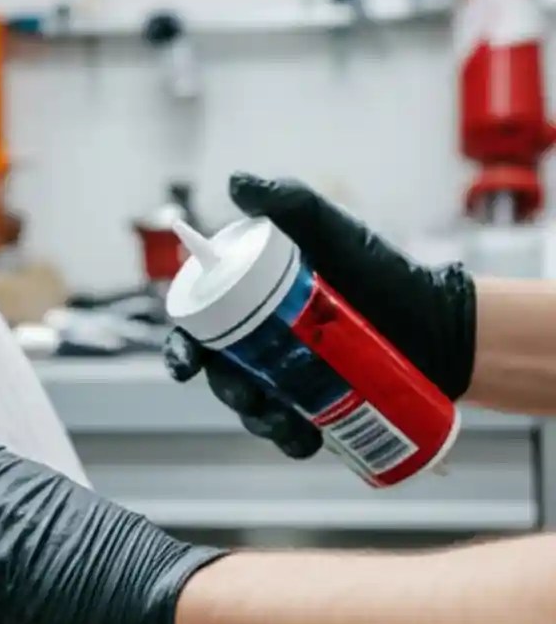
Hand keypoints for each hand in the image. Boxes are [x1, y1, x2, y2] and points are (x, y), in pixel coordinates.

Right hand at [164, 172, 476, 458]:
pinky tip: (306, 441)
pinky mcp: (316, 407)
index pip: (199, 327)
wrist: (441, 327)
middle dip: (228, 391)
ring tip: (288, 425)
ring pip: (252, 407)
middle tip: (250, 395)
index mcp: (250, 303)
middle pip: (221, 374)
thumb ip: (288, 202)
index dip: (182, 348)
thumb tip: (236, 182)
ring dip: (259, 421)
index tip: (187, 362)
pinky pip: (290, 430)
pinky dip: (291, 440)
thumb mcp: (334, 232)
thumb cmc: (383, 274)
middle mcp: (261, 342)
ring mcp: (288, 377)